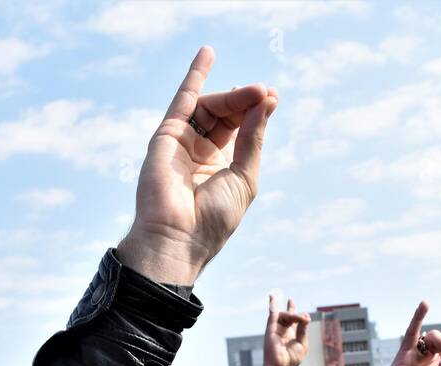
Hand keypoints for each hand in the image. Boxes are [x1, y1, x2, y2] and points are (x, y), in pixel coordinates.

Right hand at [116, 46, 277, 286]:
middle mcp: (201, 152)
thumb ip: (252, 138)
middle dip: (247, 101)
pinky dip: (195, 75)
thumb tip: (266, 101)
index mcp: (222, 167)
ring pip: (211, 106)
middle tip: (264, 93)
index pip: (241, 128)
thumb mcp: (244, 177)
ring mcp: (183, 142)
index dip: (257, 111)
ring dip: (233, 94)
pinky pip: (183, 99)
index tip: (273, 98)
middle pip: (227, 114)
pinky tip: (208, 53)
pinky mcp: (167, 135)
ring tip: (253, 91)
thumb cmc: (213, 218)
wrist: (179, 237)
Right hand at [257, 293, 309, 365]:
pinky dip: (272, 305)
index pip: (294, 320)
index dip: (298, 313)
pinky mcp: (270, 329)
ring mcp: (276, 329)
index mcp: (291, 335)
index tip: (305, 316)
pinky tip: (273, 297)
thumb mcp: (303, 342)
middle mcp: (283, 331)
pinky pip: (271, 315)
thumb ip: (303, 329)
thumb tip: (306, 316)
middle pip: (288, 315)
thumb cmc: (293, 358)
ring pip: (283, 315)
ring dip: (292, 313)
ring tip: (299, 318)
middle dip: (292, 309)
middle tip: (293, 303)